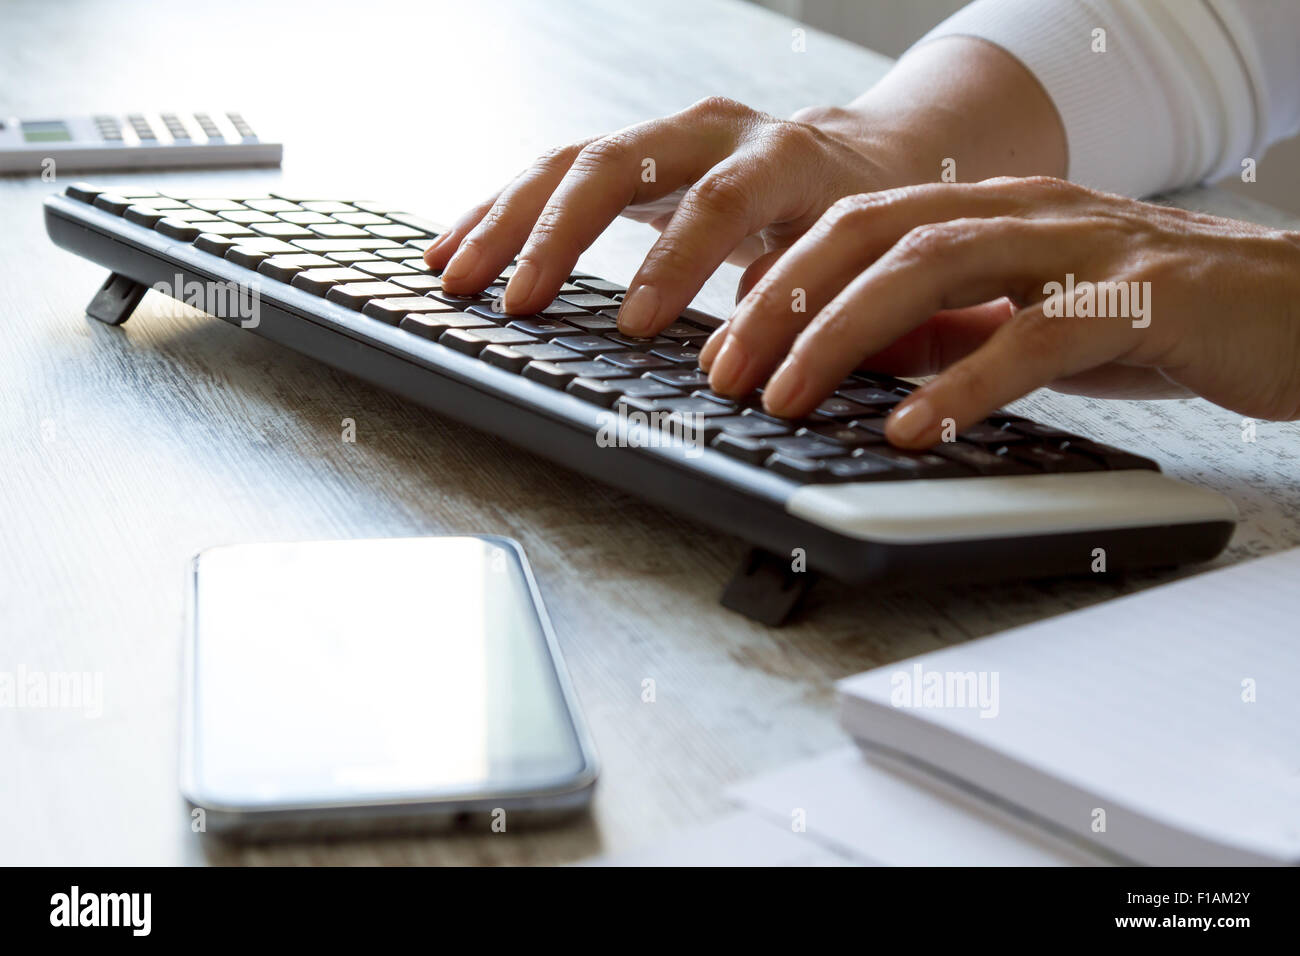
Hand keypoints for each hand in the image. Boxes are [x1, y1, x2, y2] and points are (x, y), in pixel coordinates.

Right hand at [423, 95, 926, 333]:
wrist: (869, 159)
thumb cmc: (864, 221)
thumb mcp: (856, 261)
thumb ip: (805, 300)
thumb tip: (738, 365)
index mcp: (781, 156)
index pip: (717, 201)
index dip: (672, 264)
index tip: (634, 329)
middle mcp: (712, 131)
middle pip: (612, 162)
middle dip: (554, 235)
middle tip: (512, 304)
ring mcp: (663, 138)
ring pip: (567, 162)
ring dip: (504, 221)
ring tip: (452, 275)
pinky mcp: (632, 157)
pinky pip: (554, 175)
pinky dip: (502, 212)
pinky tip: (455, 246)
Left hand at [700, 176, 1299, 445]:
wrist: (1297, 308)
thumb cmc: (1152, 315)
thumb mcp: (1022, 323)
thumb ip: (945, 333)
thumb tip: (852, 363)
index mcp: (987, 212)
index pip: (855, 227)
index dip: (777, 283)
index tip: (718, 348)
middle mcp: (1023, 213)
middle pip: (874, 234)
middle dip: (785, 304)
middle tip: (723, 375)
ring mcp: (1082, 246)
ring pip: (936, 265)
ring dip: (845, 334)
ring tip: (786, 397)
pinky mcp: (1141, 297)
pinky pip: (1038, 337)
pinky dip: (966, 383)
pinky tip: (913, 429)